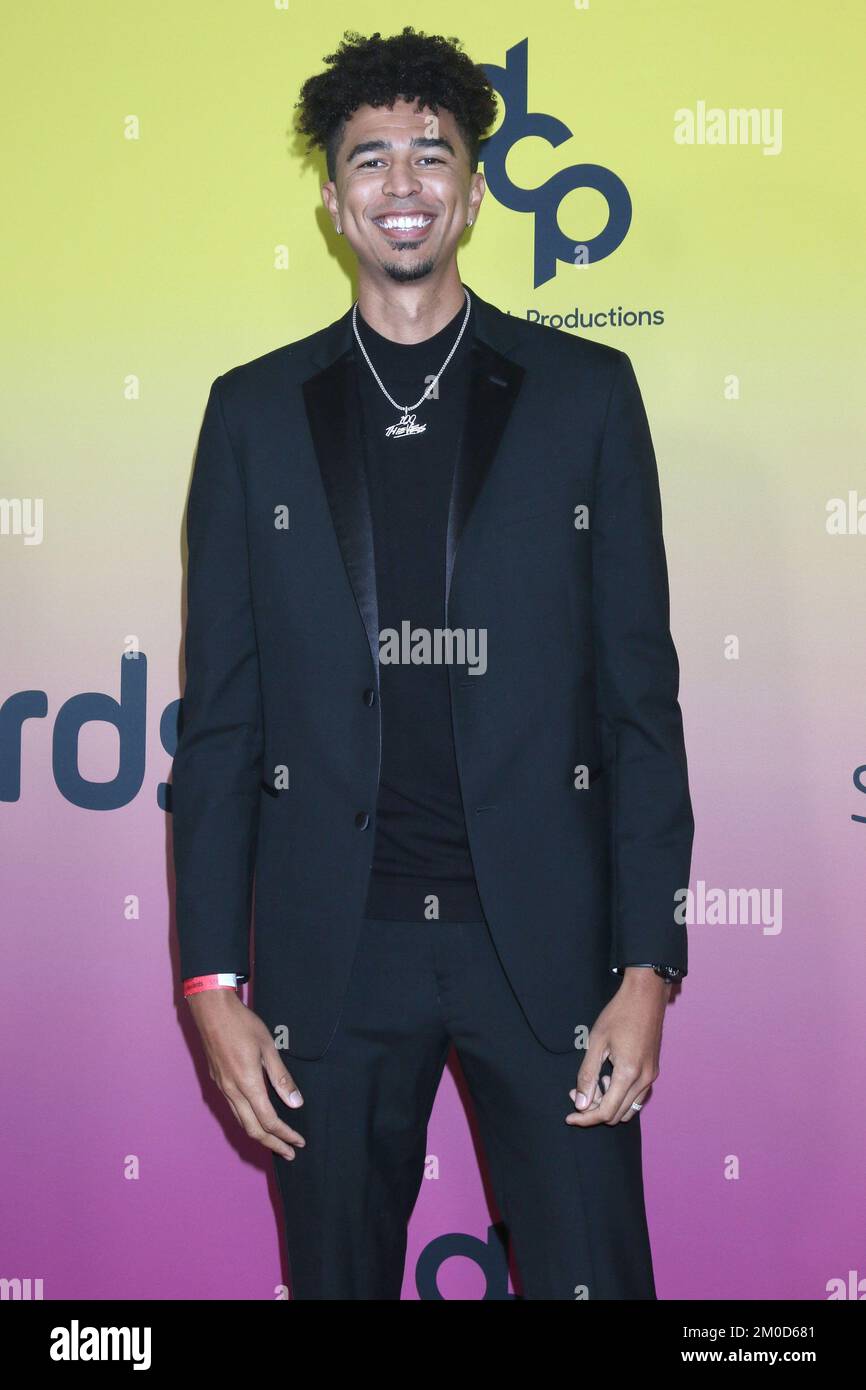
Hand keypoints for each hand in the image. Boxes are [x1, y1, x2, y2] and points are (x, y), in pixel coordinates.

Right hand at [187, 989, 304, 1159]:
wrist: (211, 1011)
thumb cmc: (242, 1025)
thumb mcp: (268, 1048)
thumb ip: (281, 1078)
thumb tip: (296, 1104)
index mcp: (247, 1084)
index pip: (269, 1121)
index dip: (285, 1135)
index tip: (299, 1142)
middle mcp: (232, 1091)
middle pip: (253, 1129)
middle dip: (273, 1144)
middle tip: (290, 1153)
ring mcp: (223, 1088)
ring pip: (241, 1122)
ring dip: (259, 1136)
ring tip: (276, 1142)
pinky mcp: (218, 1082)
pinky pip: (234, 1110)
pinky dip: (248, 1122)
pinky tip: (257, 1120)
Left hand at [566, 968, 669, 1126]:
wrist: (645, 996)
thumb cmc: (619, 1014)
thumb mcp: (596, 1042)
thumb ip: (587, 1075)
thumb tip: (580, 1104)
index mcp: (628, 1074)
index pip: (606, 1112)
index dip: (586, 1118)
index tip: (569, 1116)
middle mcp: (644, 1080)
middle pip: (617, 1115)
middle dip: (594, 1110)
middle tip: (576, 1094)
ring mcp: (651, 1077)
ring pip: (629, 1109)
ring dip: (609, 1105)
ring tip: (594, 1085)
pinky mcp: (653, 1071)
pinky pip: (637, 1097)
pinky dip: (621, 1098)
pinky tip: (608, 1079)